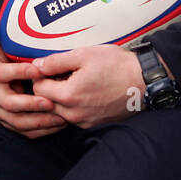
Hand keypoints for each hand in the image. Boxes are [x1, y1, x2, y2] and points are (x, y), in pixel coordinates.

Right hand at [0, 15, 67, 137]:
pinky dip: (41, 130)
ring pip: (17, 121)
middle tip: (50, 101)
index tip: (37, 70)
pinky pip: (25, 131)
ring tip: (59, 116)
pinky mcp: (9, 122)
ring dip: (39, 121)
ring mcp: (0, 111)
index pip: (1, 75)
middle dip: (30, 104)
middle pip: (10, 104)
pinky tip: (58, 124)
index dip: (18, 73)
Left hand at [29, 44, 145, 129]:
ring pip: (59, 111)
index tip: (48, 68)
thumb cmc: (116, 65)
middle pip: (46, 103)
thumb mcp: (84, 55)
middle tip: (61, 73)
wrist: (143, 81)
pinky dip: (73, 106)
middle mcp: (74, 113)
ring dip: (60, 98)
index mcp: (69, 95)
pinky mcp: (93, 124)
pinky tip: (84, 92)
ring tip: (74, 82)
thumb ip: (56, 61)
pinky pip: (73, 117)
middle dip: (49, 88)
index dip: (40, 76)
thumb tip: (37, 65)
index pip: (38, 89)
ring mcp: (84, 121)